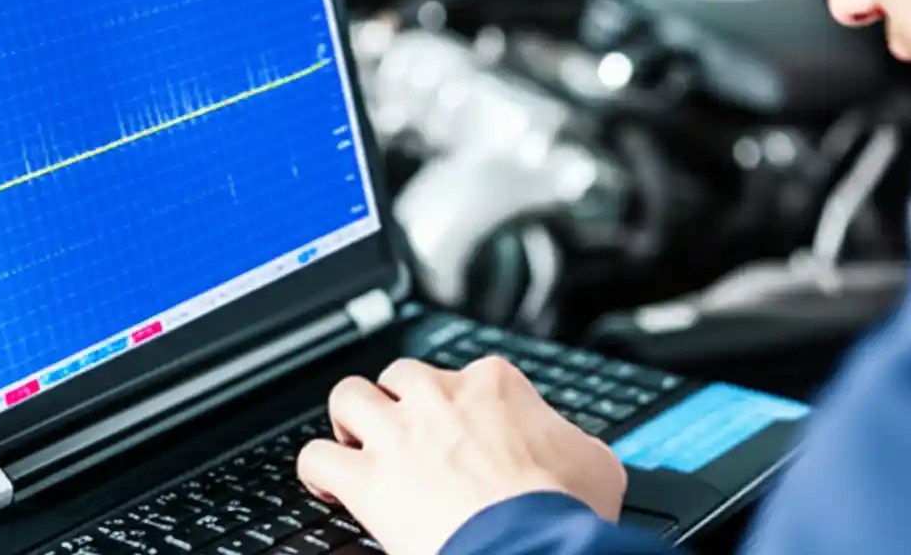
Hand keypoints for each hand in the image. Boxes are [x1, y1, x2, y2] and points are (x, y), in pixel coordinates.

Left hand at [296, 356, 627, 554]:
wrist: (529, 548)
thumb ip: (573, 442)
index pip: (468, 374)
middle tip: (409, 434)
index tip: (468, 430)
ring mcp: (397, 434)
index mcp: (494, 384)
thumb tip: (577, 451)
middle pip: (400, 375)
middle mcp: (438, 396)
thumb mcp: (595, 462)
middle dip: (400, 402)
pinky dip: (317, 470)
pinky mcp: (366, 478)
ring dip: (350, 420)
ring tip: (358, 444)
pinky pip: (315, 457)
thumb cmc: (564, 509)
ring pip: (347, 397)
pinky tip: (330, 485)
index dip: (464, 405)